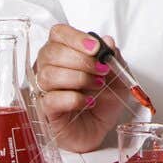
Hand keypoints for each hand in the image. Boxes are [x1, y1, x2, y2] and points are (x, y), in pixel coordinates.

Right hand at [35, 23, 125, 152]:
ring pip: (49, 75)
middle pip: (51, 53)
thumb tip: (107, 41)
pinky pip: (51, 99)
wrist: (102, 129)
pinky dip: (74, 99)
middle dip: (82, 60)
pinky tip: (89, 102)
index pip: (58, 34)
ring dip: (79, 79)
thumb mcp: (118, 75)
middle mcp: (49, 67)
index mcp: (64, 53)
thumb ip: (114, 57)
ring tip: (98, 86)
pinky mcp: (46, 111)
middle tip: (102, 71)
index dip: (76, 38)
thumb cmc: (104, 100)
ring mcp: (45, 89)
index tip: (96, 48)